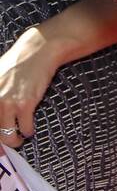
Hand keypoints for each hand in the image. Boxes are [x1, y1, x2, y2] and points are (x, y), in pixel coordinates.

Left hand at [0, 27, 59, 148]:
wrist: (39, 50)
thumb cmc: (19, 62)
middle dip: (2, 140)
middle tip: (8, 140)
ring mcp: (7, 103)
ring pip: (7, 135)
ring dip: (14, 140)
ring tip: (18, 138)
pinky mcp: (24, 104)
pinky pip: (25, 128)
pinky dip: (28, 131)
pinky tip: (29, 127)